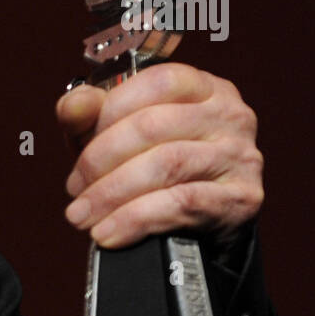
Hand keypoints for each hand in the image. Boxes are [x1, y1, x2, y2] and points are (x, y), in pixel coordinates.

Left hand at [55, 63, 263, 251]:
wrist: (202, 222)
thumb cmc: (156, 165)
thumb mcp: (116, 133)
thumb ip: (89, 113)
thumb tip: (73, 105)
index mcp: (203, 87)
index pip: (155, 83)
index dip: (108, 114)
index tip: (79, 146)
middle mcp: (229, 114)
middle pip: (152, 126)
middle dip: (99, 160)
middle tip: (75, 188)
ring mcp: (240, 155)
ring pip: (165, 165)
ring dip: (112, 194)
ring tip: (83, 215)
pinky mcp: (241, 197)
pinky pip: (181, 203)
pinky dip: (135, 220)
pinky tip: (109, 232)